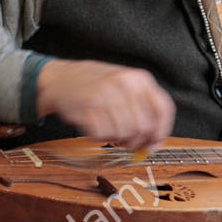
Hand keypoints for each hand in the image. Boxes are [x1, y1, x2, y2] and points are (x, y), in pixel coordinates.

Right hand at [36, 58, 175, 152]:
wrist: (58, 78)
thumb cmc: (92, 84)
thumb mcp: (124, 86)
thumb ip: (142, 109)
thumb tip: (155, 140)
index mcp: (139, 78)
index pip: (163, 110)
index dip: (160, 132)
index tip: (152, 143)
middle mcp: (125, 84)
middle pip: (143, 127)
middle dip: (134, 140)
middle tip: (123, 140)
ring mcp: (107, 95)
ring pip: (124, 134)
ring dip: (114, 138)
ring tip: (104, 128)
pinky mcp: (89, 107)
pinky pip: (102, 135)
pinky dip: (97, 136)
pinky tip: (92, 125)